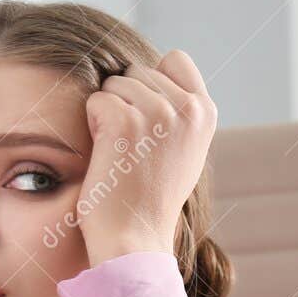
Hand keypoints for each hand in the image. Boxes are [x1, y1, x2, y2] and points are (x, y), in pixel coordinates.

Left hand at [77, 49, 216, 266]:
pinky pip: (95, 100)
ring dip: (107, 113)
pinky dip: (92, 124)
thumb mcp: (183, 149)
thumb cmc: (149, 199)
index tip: (144, 118)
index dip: (151, 81)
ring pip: (114, 83)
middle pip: (137, 71)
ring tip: (120, 152)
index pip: (175, 59)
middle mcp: (187, 107)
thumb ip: (178, 113)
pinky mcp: (125, 120)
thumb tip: (154, 79)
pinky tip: (106, 154)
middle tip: (130, 147)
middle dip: (125, 101)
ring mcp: (158, 111)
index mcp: (205, 112)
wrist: (135, 237)